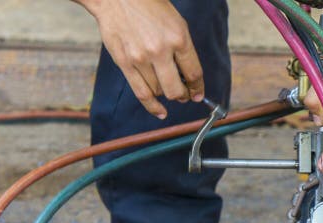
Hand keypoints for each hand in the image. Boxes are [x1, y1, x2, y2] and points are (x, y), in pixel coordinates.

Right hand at [77, 0, 203, 118]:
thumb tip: (189, 76)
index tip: (198, 94)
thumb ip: (183, 48)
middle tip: (184, 95)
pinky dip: (152, 106)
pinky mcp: (125, 63)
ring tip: (167, 89)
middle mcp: (161, 50)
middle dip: (183, 96)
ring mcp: (141, 58)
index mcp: (178, 37)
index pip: (194, 73)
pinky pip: (142, 93)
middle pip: (177, 90)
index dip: (198, 88)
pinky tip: (160, 112)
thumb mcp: (175, 22)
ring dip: (165, 94)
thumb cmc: (148, 6)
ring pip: (159, 92)